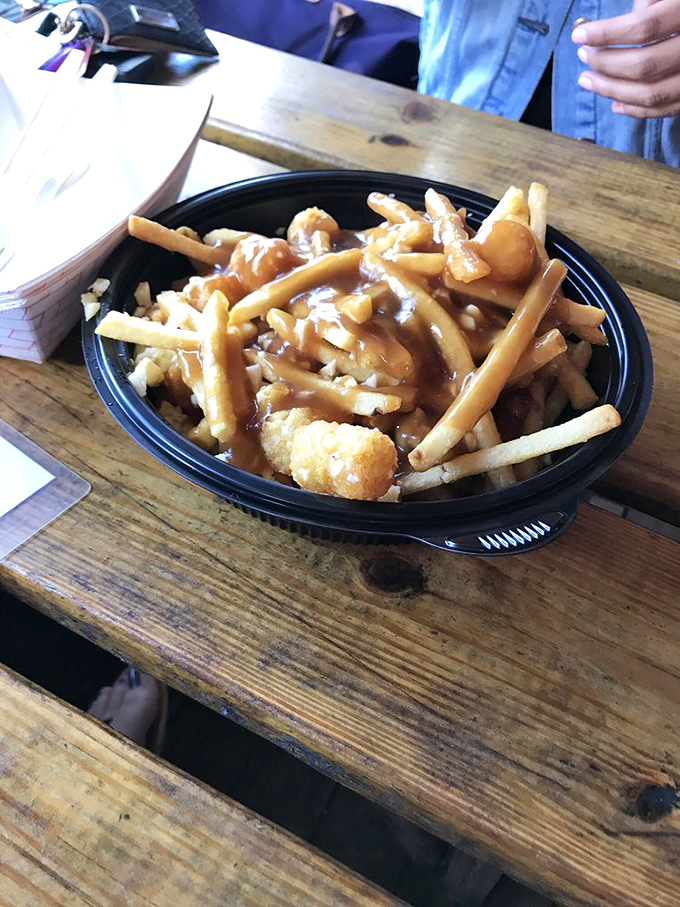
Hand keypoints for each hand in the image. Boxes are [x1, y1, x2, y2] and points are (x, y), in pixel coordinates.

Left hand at [572, 0, 679, 117]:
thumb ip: (649, 2)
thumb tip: (608, 28)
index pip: (646, 26)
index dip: (608, 33)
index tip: (579, 34)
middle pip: (646, 65)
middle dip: (607, 64)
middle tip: (584, 56)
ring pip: (653, 93)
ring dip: (613, 90)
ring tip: (588, 79)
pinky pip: (665, 109)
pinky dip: (636, 109)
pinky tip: (614, 102)